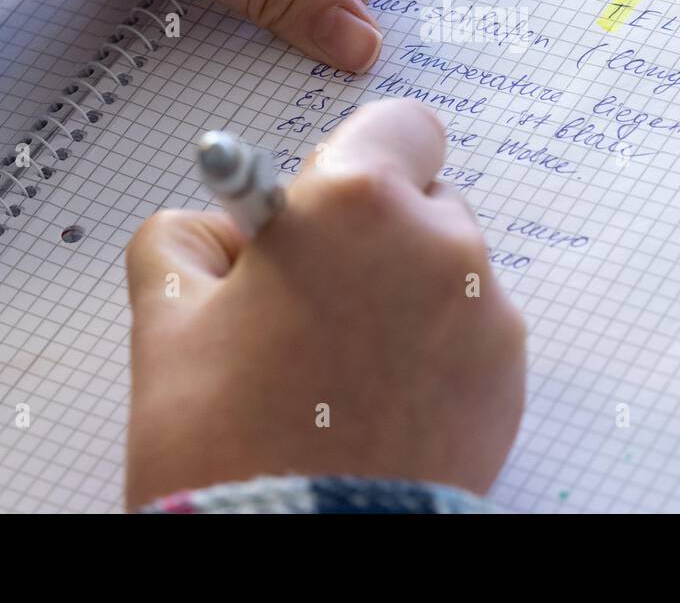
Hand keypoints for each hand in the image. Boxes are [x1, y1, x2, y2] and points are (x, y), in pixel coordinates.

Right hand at [123, 100, 526, 507]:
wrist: (299, 555)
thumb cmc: (222, 439)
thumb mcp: (167, 319)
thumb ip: (191, 237)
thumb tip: (229, 232)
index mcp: (357, 203)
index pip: (400, 123)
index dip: (359, 156)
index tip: (324, 204)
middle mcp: (441, 243)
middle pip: (425, 199)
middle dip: (377, 230)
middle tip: (318, 297)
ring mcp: (488, 314)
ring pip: (450, 267)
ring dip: (408, 289)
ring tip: (348, 364)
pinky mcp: (511, 379)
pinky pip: (474, 330)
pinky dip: (438, 346)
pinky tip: (384, 398)